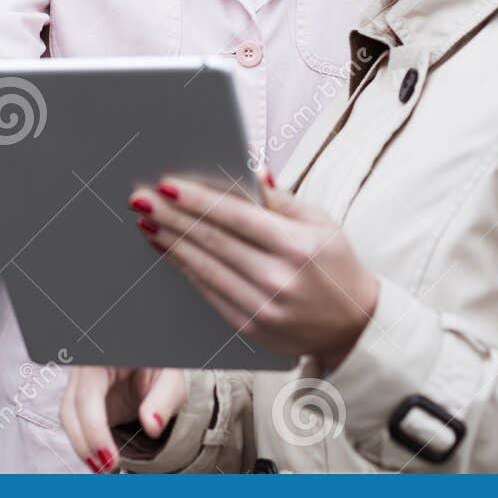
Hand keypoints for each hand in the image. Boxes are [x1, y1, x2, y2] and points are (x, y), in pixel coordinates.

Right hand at [60, 365, 185, 472]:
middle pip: (71, 409)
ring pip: (68, 418)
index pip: (87, 396)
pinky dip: (86, 444)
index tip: (111, 459)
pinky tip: (101, 460)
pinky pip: (76, 424)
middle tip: (107, 470)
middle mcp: (85, 371)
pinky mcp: (83, 401)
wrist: (160, 370)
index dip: (94, 430)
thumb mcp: (171, 379)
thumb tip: (152, 427)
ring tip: (104, 470)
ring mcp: (81, 385)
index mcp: (102, 360)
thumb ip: (163, 400)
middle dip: (85, 444)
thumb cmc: (165, 369)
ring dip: (83, 447)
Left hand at [130, 176, 378, 364]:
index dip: (198, 200)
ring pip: (205, 268)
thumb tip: (250, 170)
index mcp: (298, 246)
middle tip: (142, 199)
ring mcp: (264, 308)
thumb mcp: (321, 222)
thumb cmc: (336, 263)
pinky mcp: (251, 328)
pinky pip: (209, 293)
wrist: (355, 325)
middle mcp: (279, 279)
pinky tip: (168, 252)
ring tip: (147, 222)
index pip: (236, 217)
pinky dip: (185, 270)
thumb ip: (281, 199)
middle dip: (172, 217)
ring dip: (171, 243)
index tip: (167, 184)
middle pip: (213, 241)